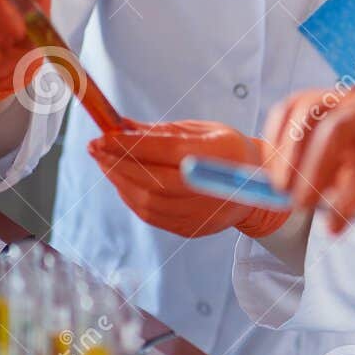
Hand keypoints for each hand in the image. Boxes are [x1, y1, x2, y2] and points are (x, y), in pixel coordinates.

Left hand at [88, 120, 288, 238]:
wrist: (259, 187)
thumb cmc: (228, 151)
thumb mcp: (203, 130)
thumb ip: (162, 131)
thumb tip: (120, 125)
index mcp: (222, 156)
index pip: (168, 152)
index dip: (131, 145)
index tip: (104, 135)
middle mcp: (214, 189)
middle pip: (154, 181)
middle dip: (118, 163)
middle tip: (95, 147)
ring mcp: (203, 214)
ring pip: (148, 201)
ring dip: (119, 180)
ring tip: (104, 161)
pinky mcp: (192, 229)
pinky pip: (152, 215)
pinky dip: (130, 196)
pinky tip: (120, 180)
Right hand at [264, 83, 354, 231]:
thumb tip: (332, 225)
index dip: (353, 194)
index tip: (334, 224)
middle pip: (337, 128)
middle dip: (315, 168)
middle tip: (301, 203)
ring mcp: (340, 98)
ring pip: (307, 114)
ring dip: (288, 154)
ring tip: (282, 188)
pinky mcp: (312, 98)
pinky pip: (286, 111)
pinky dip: (275, 142)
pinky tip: (275, 172)